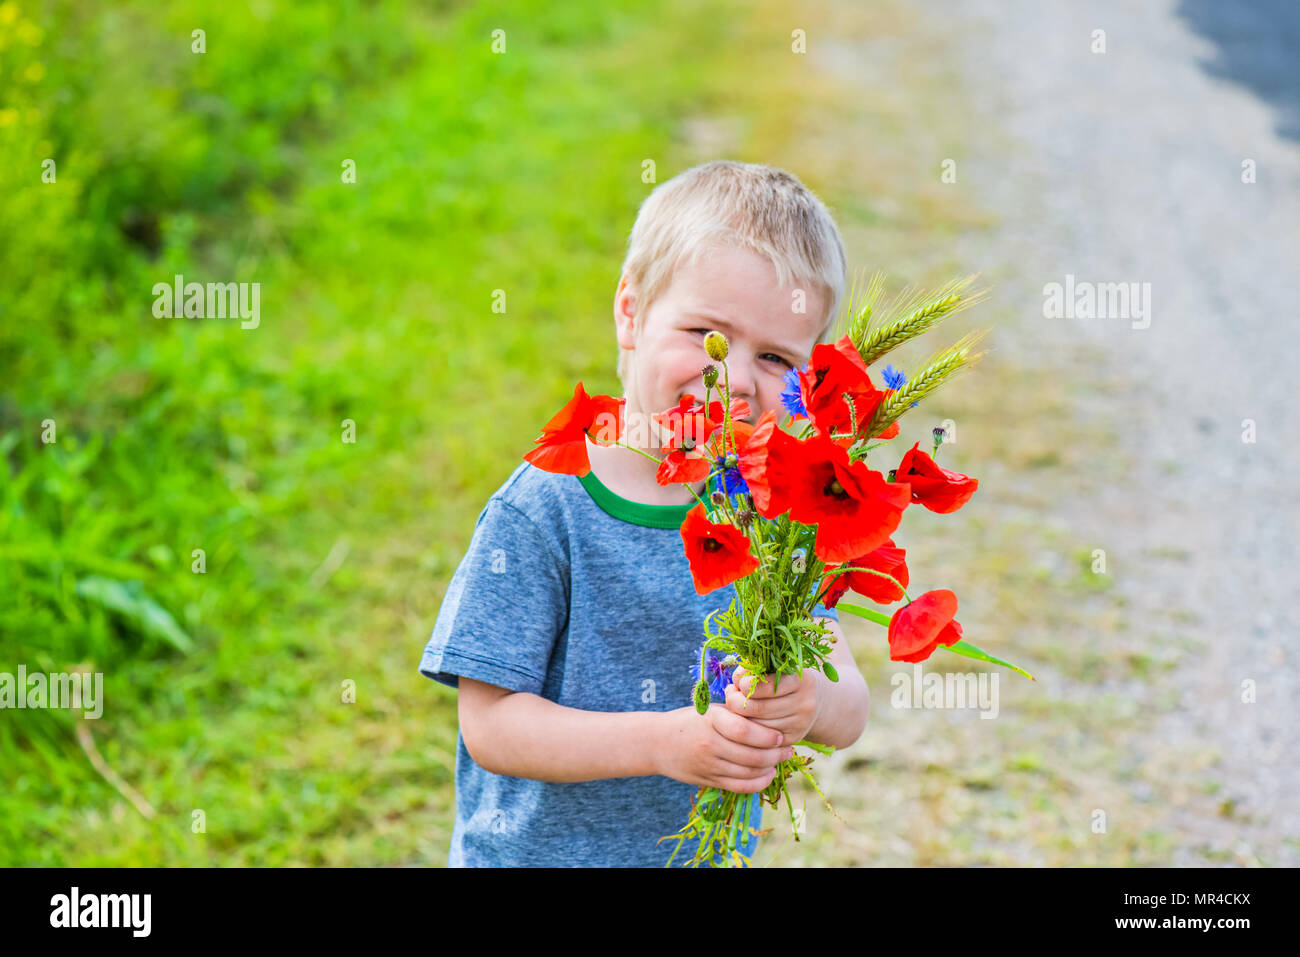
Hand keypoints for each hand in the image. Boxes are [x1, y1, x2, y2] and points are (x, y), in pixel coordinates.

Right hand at [656, 705, 792, 792]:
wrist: (656, 743)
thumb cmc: (689, 721)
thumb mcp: (710, 710)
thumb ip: (736, 714)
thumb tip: (771, 718)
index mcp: (711, 721)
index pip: (746, 731)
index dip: (768, 735)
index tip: (781, 735)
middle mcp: (709, 744)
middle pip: (751, 754)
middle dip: (776, 754)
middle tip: (788, 749)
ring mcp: (708, 765)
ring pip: (748, 772)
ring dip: (770, 768)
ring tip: (780, 760)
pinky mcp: (708, 780)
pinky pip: (739, 786)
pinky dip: (758, 783)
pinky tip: (767, 775)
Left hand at [724, 666, 823, 746]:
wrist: (815, 700)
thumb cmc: (786, 679)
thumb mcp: (776, 669)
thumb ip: (754, 670)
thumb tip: (736, 681)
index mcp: (802, 681)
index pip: (769, 686)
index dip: (747, 684)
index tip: (740, 683)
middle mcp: (805, 704)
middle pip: (760, 708)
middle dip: (737, 702)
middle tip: (730, 695)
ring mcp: (801, 724)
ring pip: (759, 726)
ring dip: (740, 717)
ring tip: (734, 707)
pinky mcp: (794, 738)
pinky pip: (763, 738)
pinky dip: (749, 730)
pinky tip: (744, 720)